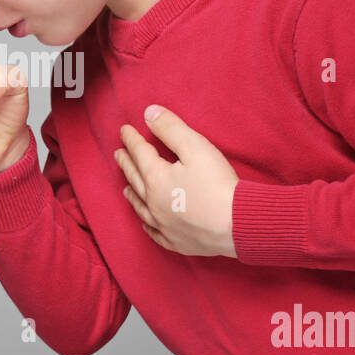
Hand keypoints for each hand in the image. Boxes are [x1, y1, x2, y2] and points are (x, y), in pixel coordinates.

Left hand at [114, 105, 239, 257]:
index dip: (131, 139)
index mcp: (156, 178)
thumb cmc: (217, 184)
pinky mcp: (177, 241)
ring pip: (141, 207)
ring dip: (132, 194)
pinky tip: (146, 223)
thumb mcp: (195, 147)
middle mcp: (154, 203)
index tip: (124, 130)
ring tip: (125, 188)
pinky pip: (155, 233)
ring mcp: (164, 225)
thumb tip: (148, 113)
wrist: (237, 223)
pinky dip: (147, 225)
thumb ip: (171, 128)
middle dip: (126, 164)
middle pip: (135, 179)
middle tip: (118, 154)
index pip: (140, 153)